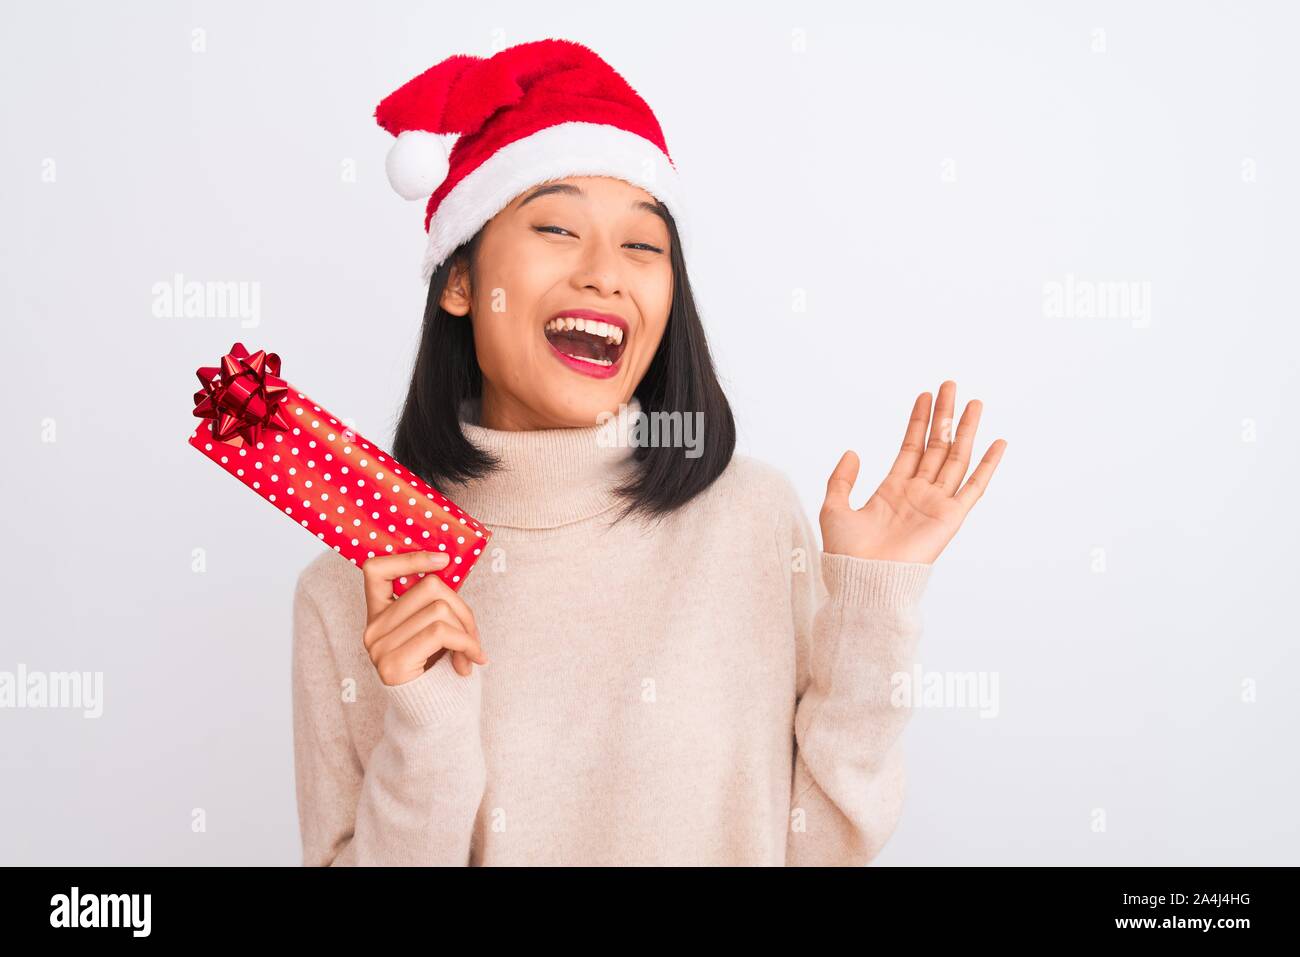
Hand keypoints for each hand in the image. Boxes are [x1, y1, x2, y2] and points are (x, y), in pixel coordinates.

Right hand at [360, 551, 488, 685]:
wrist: (434, 723)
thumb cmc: (438, 674)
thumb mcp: (433, 634)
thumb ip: (434, 607)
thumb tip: (451, 569)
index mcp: (379, 616)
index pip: (375, 569)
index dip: (410, 558)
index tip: (444, 559)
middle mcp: (372, 629)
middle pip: (429, 586)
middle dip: (464, 608)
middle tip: (474, 636)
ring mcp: (379, 647)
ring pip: (440, 608)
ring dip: (468, 630)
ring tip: (472, 653)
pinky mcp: (393, 664)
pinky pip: (441, 632)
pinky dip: (467, 644)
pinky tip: (473, 661)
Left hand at [819, 380, 1005, 564]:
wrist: (864, 580)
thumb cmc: (847, 553)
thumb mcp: (834, 508)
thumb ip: (841, 479)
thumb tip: (852, 452)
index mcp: (893, 490)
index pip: (911, 446)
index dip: (918, 421)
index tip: (924, 395)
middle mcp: (918, 493)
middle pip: (936, 446)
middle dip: (944, 416)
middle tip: (950, 386)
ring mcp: (936, 503)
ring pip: (956, 458)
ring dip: (965, 430)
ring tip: (974, 402)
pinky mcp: (951, 517)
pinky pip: (974, 487)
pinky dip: (988, 465)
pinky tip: (998, 443)